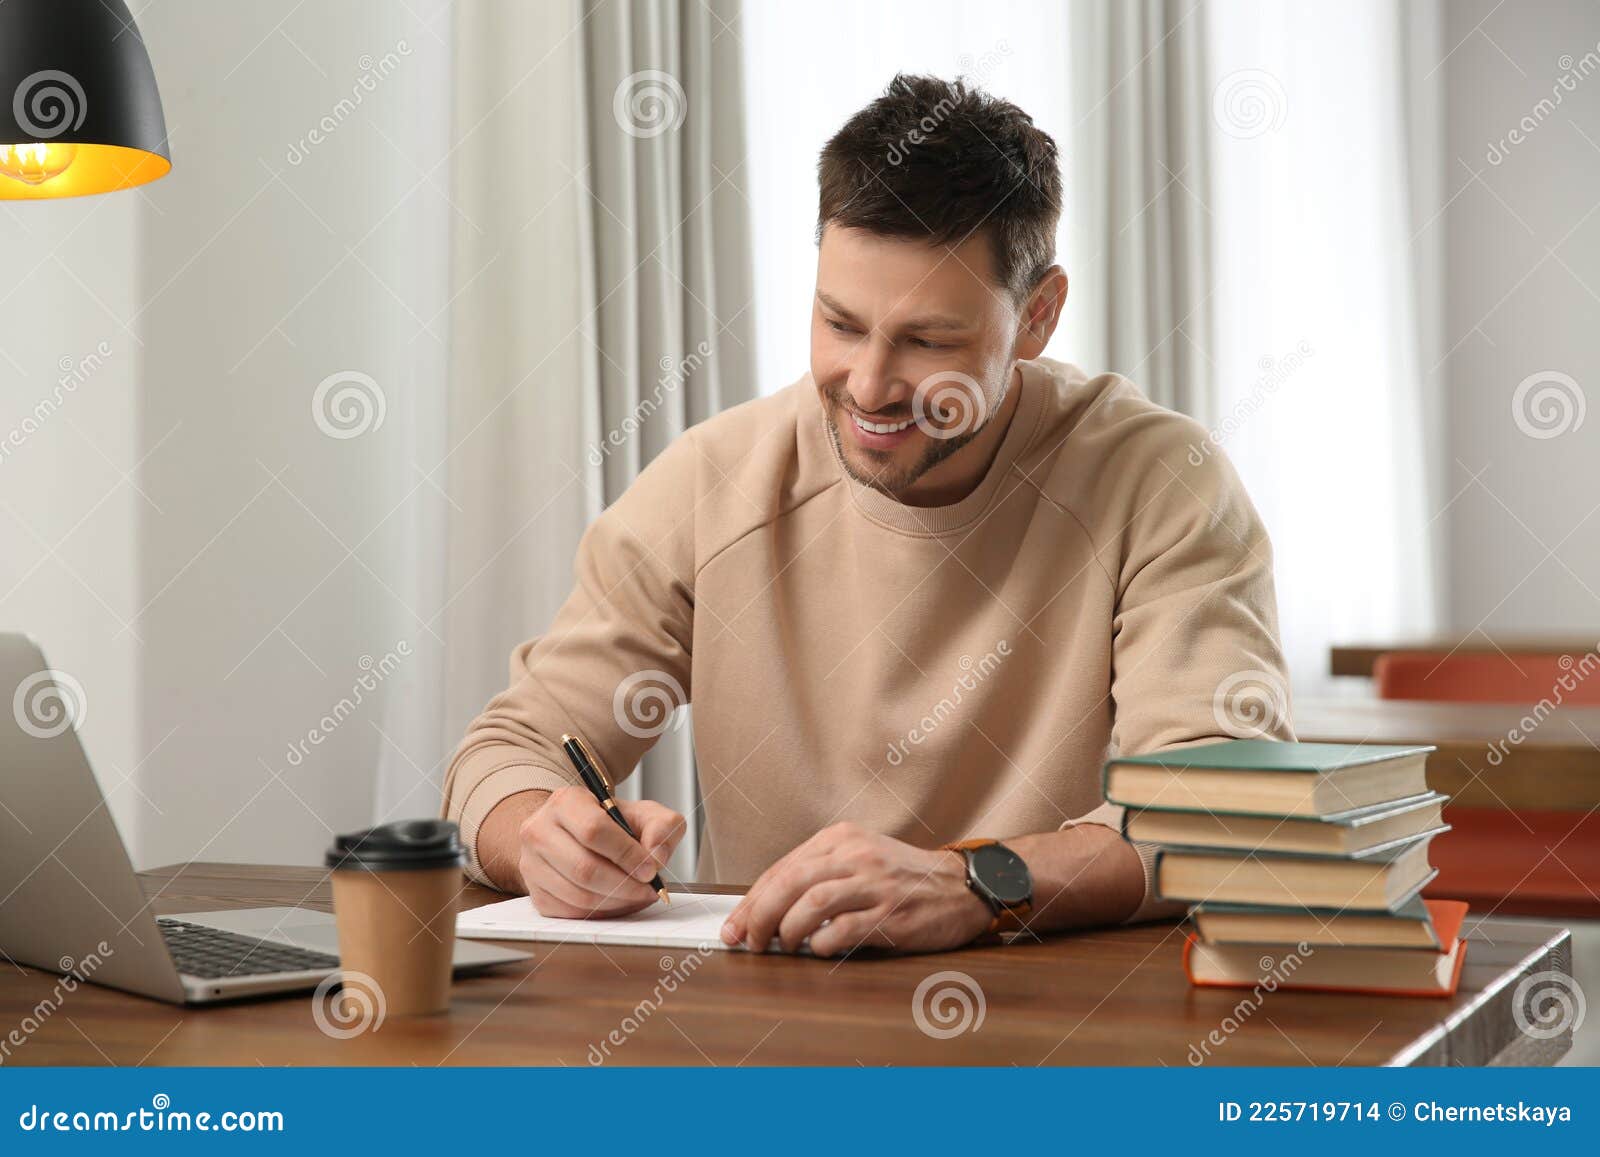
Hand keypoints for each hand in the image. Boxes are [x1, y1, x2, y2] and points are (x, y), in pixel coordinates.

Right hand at [517, 786, 685, 918]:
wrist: (575, 835)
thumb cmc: (612, 824)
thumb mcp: (643, 814)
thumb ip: (661, 827)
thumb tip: (657, 857)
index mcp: (565, 802)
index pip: (593, 831)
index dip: (626, 855)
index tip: (650, 870)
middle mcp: (538, 831)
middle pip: (584, 868)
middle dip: (624, 885)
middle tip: (648, 889)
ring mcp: (531, 864)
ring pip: (577, 895)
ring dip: (615, 902)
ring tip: (637, 896)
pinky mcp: (535, 892)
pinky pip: (570, 913)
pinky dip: (600, 913)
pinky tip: (617, 902)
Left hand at [719, 822, 993, 956]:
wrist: (961, 886)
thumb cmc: (905, 877)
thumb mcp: (860, 858)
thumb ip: (819, 875)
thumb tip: (767, 909)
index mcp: (841, 838)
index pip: (783, 868)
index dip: (752, 900)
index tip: (735, 925)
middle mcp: (856, 855)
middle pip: (790, 881)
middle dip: (759, 915)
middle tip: (748, 940)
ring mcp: (875, 884)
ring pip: (812, 903)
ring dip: (786, 930)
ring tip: (781, 947)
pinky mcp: (891, 914)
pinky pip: (842, 929)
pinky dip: (820, 943)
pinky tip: (817, 949)